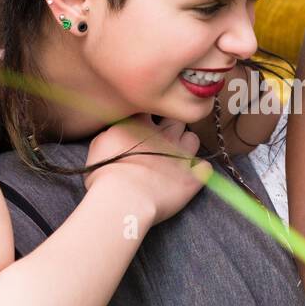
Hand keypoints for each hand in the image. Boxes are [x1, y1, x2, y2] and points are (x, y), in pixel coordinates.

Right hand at [82, 113, 210, 224]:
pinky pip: (205, 168)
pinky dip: (199, 171)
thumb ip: (113, 132)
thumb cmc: (105, 173)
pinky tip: (190, 176)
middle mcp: (165, 135)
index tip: (145, 123)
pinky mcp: (192, 178)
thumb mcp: (99, 144)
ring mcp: (181, 156)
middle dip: (171, 127)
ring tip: (176, 158)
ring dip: (186, 146)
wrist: (123, 199)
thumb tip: (119, 131)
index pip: (152, 106)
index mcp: (141, 124)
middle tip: (162, 140)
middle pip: (176, 120)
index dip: (149, 114)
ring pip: (193, 139)